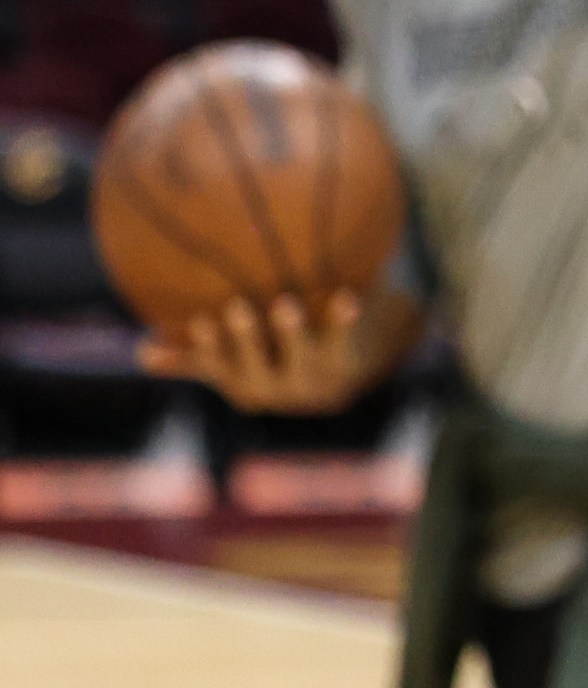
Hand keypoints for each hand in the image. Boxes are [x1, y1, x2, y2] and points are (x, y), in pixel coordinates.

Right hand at [138, 288, 413, 415]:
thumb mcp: (231, 359)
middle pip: (256, 369)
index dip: (208, 349)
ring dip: (291, 335)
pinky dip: (342, 324)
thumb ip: (192, 356)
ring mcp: (310, 383)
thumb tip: (141, 353)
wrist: (341, 371)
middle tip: (236, 307)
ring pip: (300, 359)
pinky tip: (346, 298)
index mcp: (240, 384)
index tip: (199, 321)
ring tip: (284, 305)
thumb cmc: (273, 356)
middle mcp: (272, 389)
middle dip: (245, 342)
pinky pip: (342, 344)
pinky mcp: (343, 369)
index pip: (218, 368)